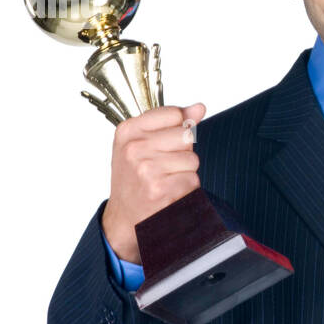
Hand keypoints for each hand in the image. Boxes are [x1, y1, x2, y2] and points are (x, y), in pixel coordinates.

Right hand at [101, 102, 205, 263]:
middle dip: (183, 151)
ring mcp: (147, 169)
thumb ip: (171, 122)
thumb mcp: (142, 143)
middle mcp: (134, 148)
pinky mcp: (161, 190)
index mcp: (128, 131)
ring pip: (192, 159)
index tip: (165, 143)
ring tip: (165, 180)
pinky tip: (169, 193)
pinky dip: (186, 188)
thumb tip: (200, 107)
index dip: (178, 128)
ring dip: (185, 171)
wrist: (124, 216)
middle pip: (186, 135)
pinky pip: (193, 180)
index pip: (173, 113)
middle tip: (164, 166)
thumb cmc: (134, 177)